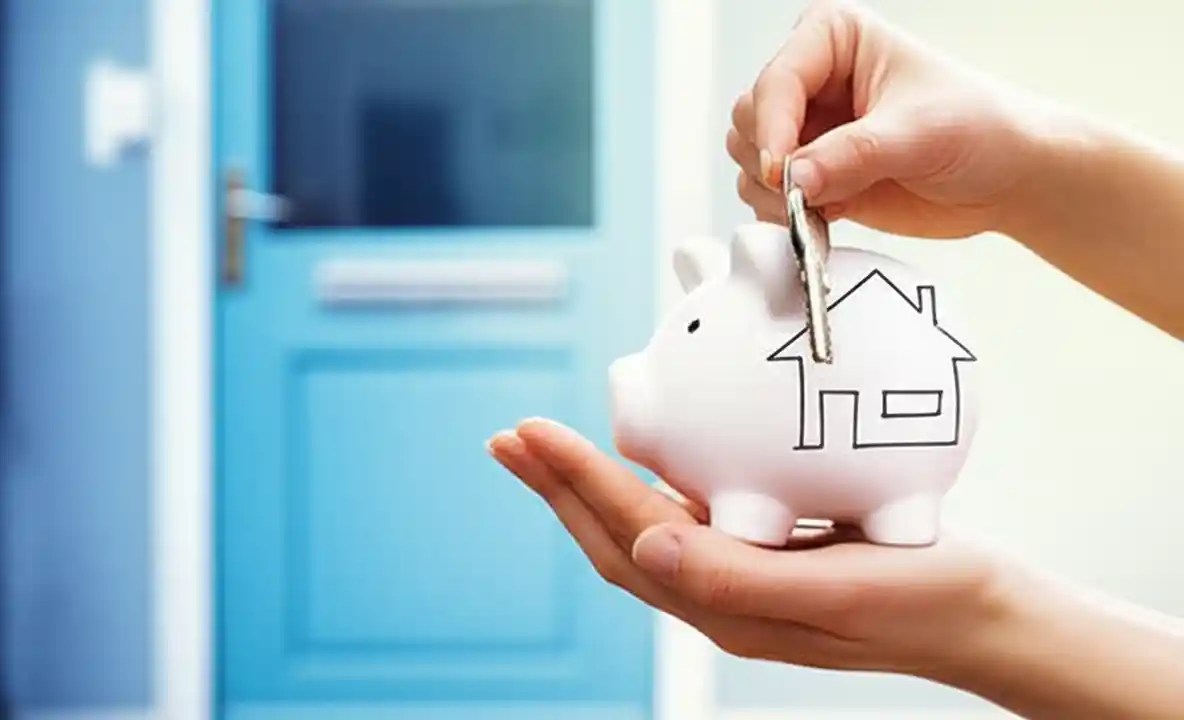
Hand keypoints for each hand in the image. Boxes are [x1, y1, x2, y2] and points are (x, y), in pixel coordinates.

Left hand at [487, 418, 1009, 677]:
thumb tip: (643, 547)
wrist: (986, 619)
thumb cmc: (925, 600)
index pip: (627, 532)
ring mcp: (740, 580)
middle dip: (557, 487)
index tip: (526, 432)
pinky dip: (646, 487)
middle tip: (509, 439)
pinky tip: (648, 461)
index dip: (572, 481)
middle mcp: (720, 596)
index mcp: (727, 604)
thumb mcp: (838, 592)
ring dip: (589, 487)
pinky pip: (686, 522)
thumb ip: (739, 578)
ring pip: (642, 529)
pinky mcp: (766, 562)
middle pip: (613, 537)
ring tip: (549, 450)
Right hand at [730, 0, 1041, 238]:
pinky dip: (786, 215)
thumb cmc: (980, 129)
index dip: (772, 126)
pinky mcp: (812, 175)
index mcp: (833, 40)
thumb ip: (851, 156)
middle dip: (772, 160)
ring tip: (827, 201)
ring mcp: (809, 131)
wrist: (1007, 178)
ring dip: (775, 191)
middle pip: (748, 119)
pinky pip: (766, 198)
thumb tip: (793, 179)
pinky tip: (830, 215)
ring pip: (748, 160)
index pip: (777, 80)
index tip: (783, 168)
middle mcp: (812, 83)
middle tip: (809, 188)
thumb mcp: (917, 134)